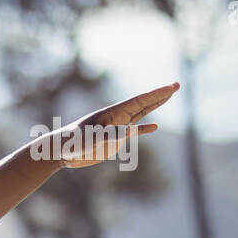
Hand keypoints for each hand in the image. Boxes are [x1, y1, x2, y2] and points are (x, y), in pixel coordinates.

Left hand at [42, 82, 179, 168]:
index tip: (173, 86)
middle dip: (160, 95)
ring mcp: (116, 128)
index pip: (140, 101)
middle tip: (176, 86)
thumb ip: (113, 134)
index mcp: (113, 113)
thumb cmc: (74, 142)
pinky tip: (154, 127)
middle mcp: (117, 118)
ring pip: (140, 114)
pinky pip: (133, 132)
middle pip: (144, 103)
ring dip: (154, 106)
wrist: (61, 151)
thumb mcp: (93, 138)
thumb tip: (132, 130)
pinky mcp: (113, 140)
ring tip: (168, 96)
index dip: (157, 93)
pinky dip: (144, 129)